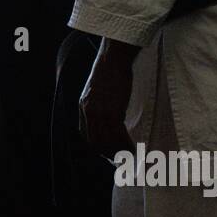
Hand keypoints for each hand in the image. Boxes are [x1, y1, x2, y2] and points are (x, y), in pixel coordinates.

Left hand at [78, 40, 136, 159]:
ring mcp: (98, 112)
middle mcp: (88, 112)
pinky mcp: (111, 110)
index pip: (86, 135)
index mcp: (83, 107)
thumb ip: (98, 104)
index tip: (108, 152)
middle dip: (109, 153)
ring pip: (107, 140)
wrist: (114, 58)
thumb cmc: (110, 71)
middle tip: (122, 159)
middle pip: (96, 141)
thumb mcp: (96, 90)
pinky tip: (133, 147)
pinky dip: (126, 144)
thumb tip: (108, 118)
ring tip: (130, 155)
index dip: (97, 147)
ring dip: (119, 151)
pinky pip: (118, 134)